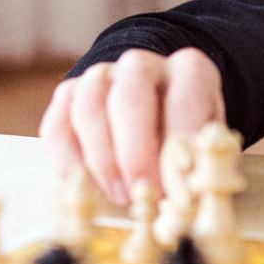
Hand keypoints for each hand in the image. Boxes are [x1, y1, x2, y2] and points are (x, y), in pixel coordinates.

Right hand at [40, 47, 224, 203]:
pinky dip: (69, 163)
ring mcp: (101, 76)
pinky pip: (58, 127)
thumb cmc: (185, 138)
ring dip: (102, 162)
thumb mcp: (206, 146)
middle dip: (134, 154)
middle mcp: (142, 65)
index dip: (178, 148)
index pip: (184, 101)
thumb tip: (191, 197)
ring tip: (119, 195)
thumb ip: (201, 163)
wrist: (155, 116)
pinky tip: (87, 187)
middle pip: (129, 100)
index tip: (176, 185)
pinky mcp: (68, 94)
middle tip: (141, 192)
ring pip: (88, 111)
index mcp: (189, 71)